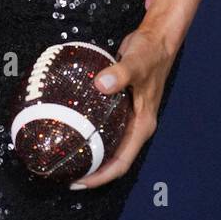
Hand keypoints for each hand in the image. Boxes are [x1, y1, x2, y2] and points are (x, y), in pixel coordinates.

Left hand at [69, 25, 175, 189]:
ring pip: (107, 141)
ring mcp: (127, 115)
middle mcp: (135, 124)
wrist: (156, 38)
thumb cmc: (151, 52)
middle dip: (91, 169)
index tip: (80, 182)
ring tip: (64, 155)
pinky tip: (70, 125)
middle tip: (65, 172)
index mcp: (142, 125)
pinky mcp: (118, 103)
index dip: (101, 176)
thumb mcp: (137, 63)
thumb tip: (101, 84)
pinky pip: (101, 123)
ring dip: (89, 150)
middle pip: (112, 157)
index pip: (121, 162)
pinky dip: (87, 128)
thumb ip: (120, 73)